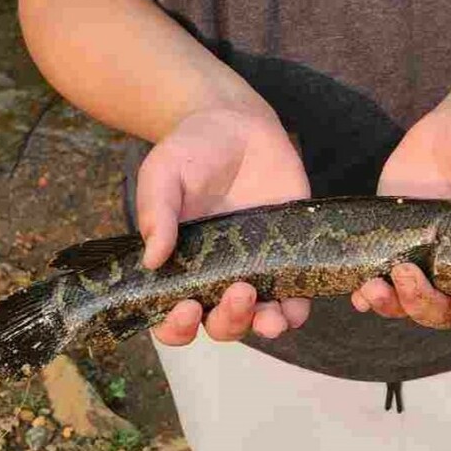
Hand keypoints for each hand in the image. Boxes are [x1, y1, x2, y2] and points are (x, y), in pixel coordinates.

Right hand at [137, 106, 310, 345]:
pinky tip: (297, 305)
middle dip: (229, 321)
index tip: (186, 307)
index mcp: (181, 270)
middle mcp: (217, 279)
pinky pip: (297, 297)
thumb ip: (156, 213)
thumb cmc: (190, 154)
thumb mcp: (162, 175)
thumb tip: (152, 260)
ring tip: (272, 318)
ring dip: (266, 325)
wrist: (235, 125)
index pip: (173, 318)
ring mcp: (256, 272)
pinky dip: (298, 308)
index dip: (176, 326)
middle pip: (221, 325)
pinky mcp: (290, 258)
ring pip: (260, 320)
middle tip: (238, 293)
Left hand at [353, 103, 450, 328]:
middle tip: (404, 273)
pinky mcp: (395, 249)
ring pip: (408, 305)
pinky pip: (382, 284)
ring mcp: (425, 264)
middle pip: (443, 312)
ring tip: (371, 288)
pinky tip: (356, 291)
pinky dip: (367, 295)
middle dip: (422, 303)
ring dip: (390, 305)